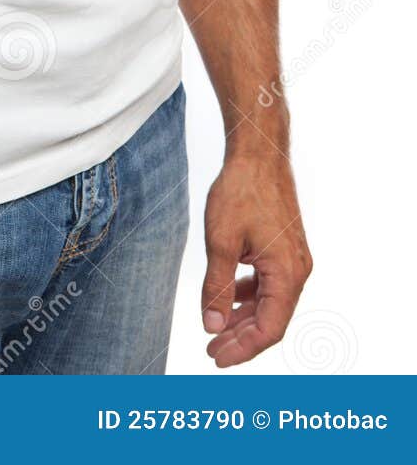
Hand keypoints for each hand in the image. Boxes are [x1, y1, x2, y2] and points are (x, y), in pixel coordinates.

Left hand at [201, 150, 311, 366]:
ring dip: (245, 317)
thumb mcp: (221, 242)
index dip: (243, 348)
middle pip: (272, 319)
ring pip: (271, 301)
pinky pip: (270, 282)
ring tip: (216, 327)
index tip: (216, 356)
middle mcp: (297, 270)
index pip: (269, 329)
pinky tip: (230, 296)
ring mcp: (294, 258)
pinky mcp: (285, 247)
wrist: (259, 152)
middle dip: (241, 337)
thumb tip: (212, 325)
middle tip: (211, 349)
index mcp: (287, 274)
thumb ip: (217, 287)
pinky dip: (250, 294)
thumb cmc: (241, 191)